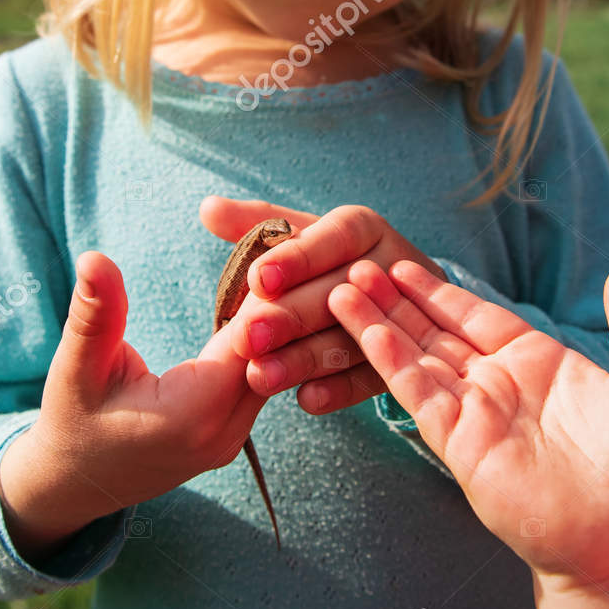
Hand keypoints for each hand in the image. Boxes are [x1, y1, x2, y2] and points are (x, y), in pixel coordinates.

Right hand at [0, 250, 266, 556]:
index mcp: (192, 417)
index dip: (262, 290)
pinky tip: (265, 301)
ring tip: (283, 261)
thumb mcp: (76, 367)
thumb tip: (93, 259)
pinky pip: (261, 378)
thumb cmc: (72, 422)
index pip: (248, 341)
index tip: (275, 237)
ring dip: (275, 320)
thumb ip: (95, 314)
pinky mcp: (232, 434)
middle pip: (274, 354)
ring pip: (275, 367)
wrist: (72, 484)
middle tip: (289, 237)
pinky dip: (263, 341)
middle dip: (279, 299)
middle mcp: (225, 434)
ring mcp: (233, 439)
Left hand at [200, 196, 445, 412]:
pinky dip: (340, 391)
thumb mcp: (299, 235)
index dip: (297, 260)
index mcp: (363, 228)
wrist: (393, 295)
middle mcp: (389, 267)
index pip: (333, 237)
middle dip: (290, 317)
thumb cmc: (327, 260)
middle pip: (339, 293)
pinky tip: (305, 400)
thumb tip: (208, 209)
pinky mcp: (401, 357)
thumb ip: (257, 225)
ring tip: (260, 376)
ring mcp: (400, 316)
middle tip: (245, 338)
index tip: (258, 279)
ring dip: (305, 360)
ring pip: (353, 339)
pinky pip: (372, 378)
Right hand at [327, 257, 608, 608]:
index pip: (474, 314)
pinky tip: (367, 332)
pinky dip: (392, 363)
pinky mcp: (462, 445)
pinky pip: (420, 395)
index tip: (399, 264)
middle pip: (434, 332)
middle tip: (354, 266)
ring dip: (378, 325)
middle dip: (394, 301)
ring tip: (342, 290)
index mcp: (536, 361)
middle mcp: (498, 383)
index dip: (436, 290)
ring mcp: (476, 413)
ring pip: (416, 359)